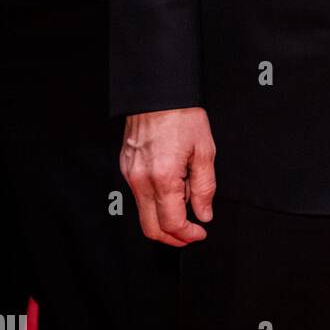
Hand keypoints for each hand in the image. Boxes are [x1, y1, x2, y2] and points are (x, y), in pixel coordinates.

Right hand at [120, 107, 215, 246]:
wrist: (158, 92)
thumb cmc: (183, 116)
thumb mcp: (204, 151)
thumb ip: (204, 188)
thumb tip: (203, 214)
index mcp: (162, 178)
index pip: (171, 224)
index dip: (188, 235)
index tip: (200, 232)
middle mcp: (140, 181)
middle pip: (151, 228)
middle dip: (173, 237)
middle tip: (191, 233)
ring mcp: (129, 174)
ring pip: (143, 213)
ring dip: (164, 218)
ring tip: (185, 199)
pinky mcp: (125, 167)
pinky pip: (139, 195)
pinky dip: (156, 200)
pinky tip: (172, 186)